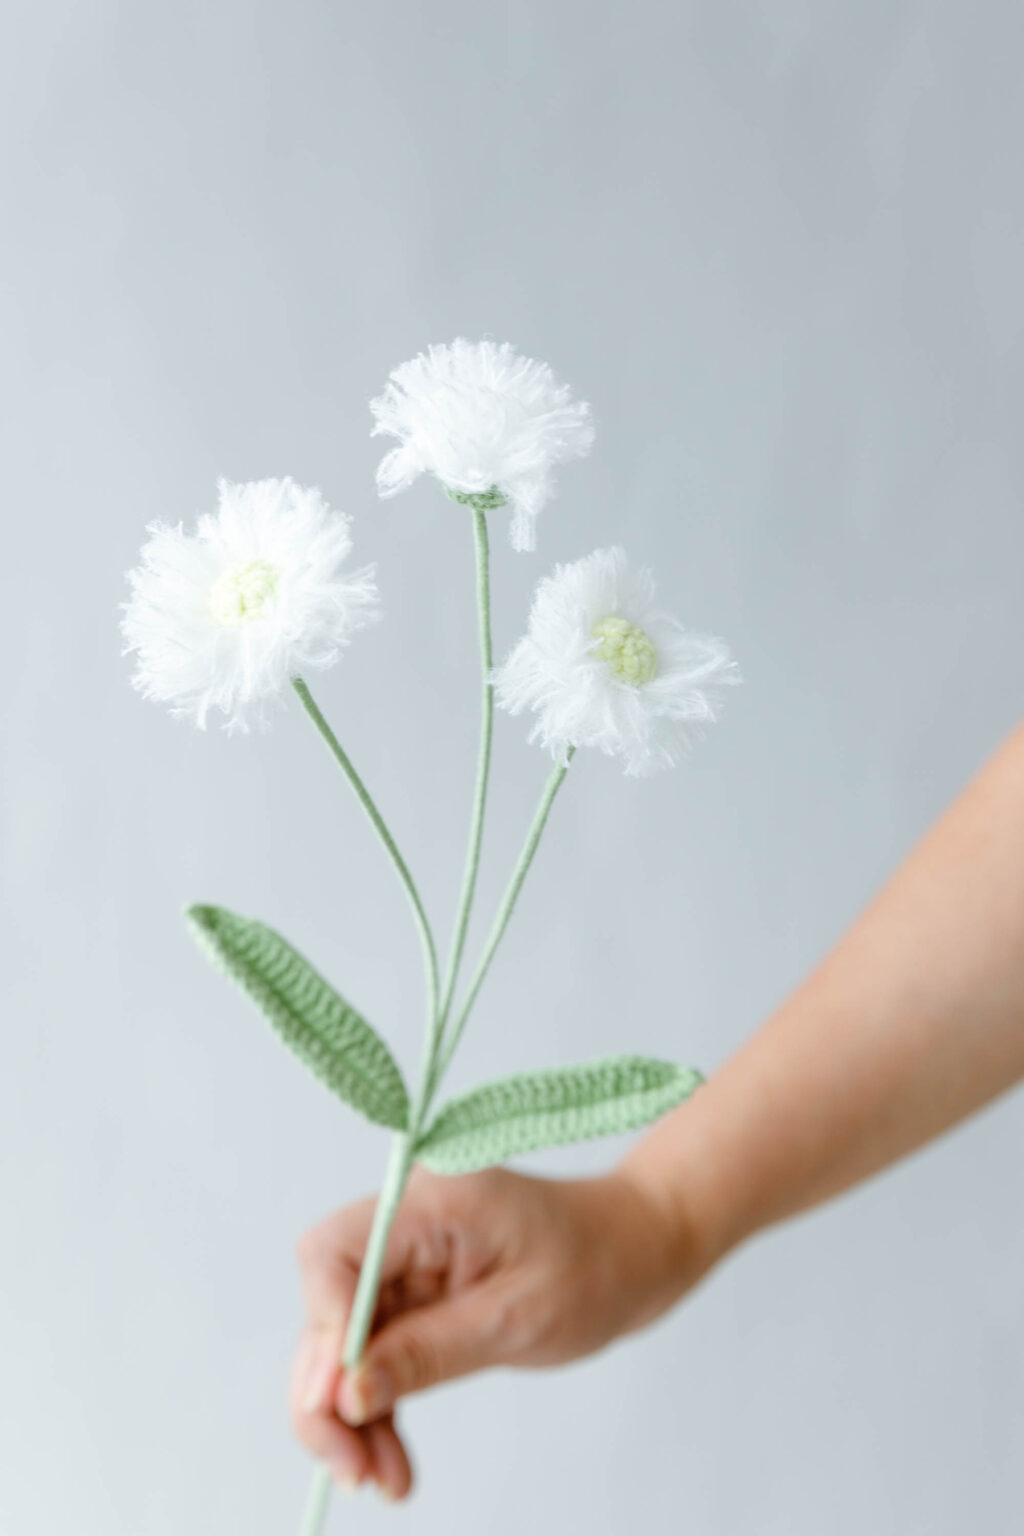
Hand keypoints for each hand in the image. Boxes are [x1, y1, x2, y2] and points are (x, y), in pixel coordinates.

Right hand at [289, 1162, 697, 1499]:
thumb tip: (347, 1394)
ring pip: (342, 1339)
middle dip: (326, 1391)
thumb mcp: (517, 1319)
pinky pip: (373, 1351)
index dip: (323, 1327)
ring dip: (349, 1413)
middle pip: (326, 1303)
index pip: (334, 1252)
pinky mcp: (414, 1290)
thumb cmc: (592, 1267)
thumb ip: (428, 1352)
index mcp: (433, 1200)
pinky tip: (390, 1459)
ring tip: (379, 1479)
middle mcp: (406, 1221)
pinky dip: (377, 1405)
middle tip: (350, 1469)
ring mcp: (406, 1257)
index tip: (339, 1402)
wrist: (631, 1252)